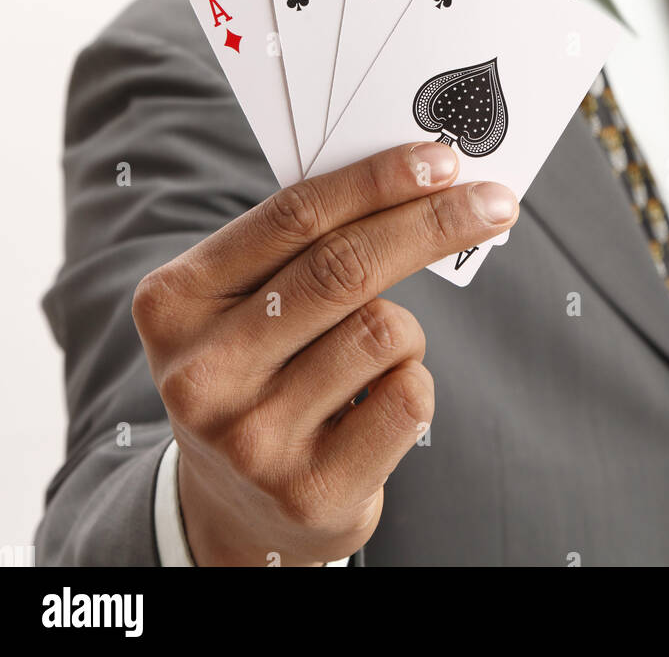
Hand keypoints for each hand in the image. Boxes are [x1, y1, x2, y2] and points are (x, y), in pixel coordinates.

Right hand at [132, 141, 517, 565]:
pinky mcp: (309, 491)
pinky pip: (409, 395)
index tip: (441, 159)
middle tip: (493, 202)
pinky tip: (375, 405)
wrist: (239, 510)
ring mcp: (251, 437)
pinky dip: (413, 384)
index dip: (376, 180)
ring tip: (374, 357)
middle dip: (432, 224)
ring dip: (405, 329)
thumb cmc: (258, 371)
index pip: (294, 216)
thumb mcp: (244, 305)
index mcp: (175, 300)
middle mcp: (203, 370)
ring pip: (385, 330)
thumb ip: (300, 247)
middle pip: (346, 267)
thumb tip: (418, 179)